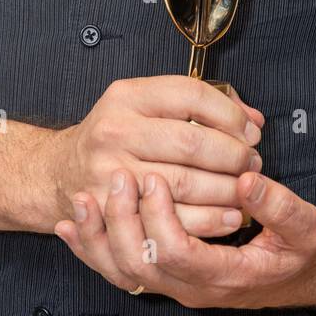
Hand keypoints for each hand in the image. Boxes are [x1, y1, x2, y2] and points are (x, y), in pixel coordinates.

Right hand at [43, 76, 264, 239]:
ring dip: (227, 190)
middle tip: (252, 163)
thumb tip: (253, 121)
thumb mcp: (147, 105)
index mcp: (127, 96)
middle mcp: (115, 131)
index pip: (191, 95)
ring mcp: (112, 173)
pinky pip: (173, 221)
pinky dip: (209, 220)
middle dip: (233, 155)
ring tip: (244, 190)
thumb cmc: (117, 136)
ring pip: (185, 184)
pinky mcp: (115, 213)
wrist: (63, 172)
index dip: (230, 114)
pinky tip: (228, 215)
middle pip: (192, 142)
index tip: (250, 130)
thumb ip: (200, 106)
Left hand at [54, 167, 315, 308]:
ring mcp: (174, 284)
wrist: (302, 274)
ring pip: (122, 272)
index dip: (160, 219)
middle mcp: (193, 287)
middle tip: (119, 178)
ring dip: (97, 236)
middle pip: (141, 267)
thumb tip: (248, 181)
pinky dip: (90, 247)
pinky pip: (117, 268)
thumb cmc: (302, 250)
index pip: (179, 256)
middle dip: (122, 222)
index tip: (155, 177)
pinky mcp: (164, 272)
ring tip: (83, 200)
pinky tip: (72, 223)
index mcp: (226, 277)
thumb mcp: (307, 228)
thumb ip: (280, 207)